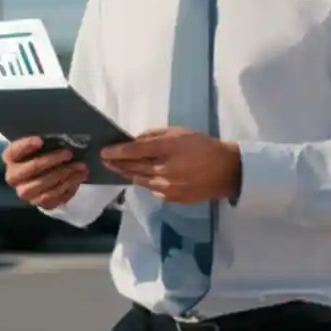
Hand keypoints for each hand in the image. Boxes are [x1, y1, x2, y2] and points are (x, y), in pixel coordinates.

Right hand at [3, 136, 88, 209]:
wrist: (43, 177)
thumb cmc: (42, 155)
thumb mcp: (41, 145)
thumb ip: (46, 142)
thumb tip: (63, 139)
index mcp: (10, 157)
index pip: (14, 151)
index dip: (26, 145)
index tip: (40, 140)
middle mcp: (13, 176)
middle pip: (32, 168)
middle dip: (52, 160)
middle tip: (69, 153)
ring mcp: (24, 192)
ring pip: (43, 185)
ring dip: (64, 175)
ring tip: (80, 167)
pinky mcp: (38, 203)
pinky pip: (53, 198)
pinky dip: (67, 188)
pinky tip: (77, 178)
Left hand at [100, 127, 241, 203]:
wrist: (226, 171)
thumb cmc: (202, 146)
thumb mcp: (179, 133)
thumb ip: (155, 136)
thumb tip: (135, 140)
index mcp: (168, 149)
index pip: (135, 151)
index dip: (117, 152)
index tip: (104, 152)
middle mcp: (165, 170)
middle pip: (134, 167)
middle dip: (117, 163)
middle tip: (104, 160)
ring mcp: (168, 187)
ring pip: (140, 180)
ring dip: (126, 173)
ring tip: (115, 168)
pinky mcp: (172, 198)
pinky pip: (151, 189)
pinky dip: (144, 181)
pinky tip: (137, 176)